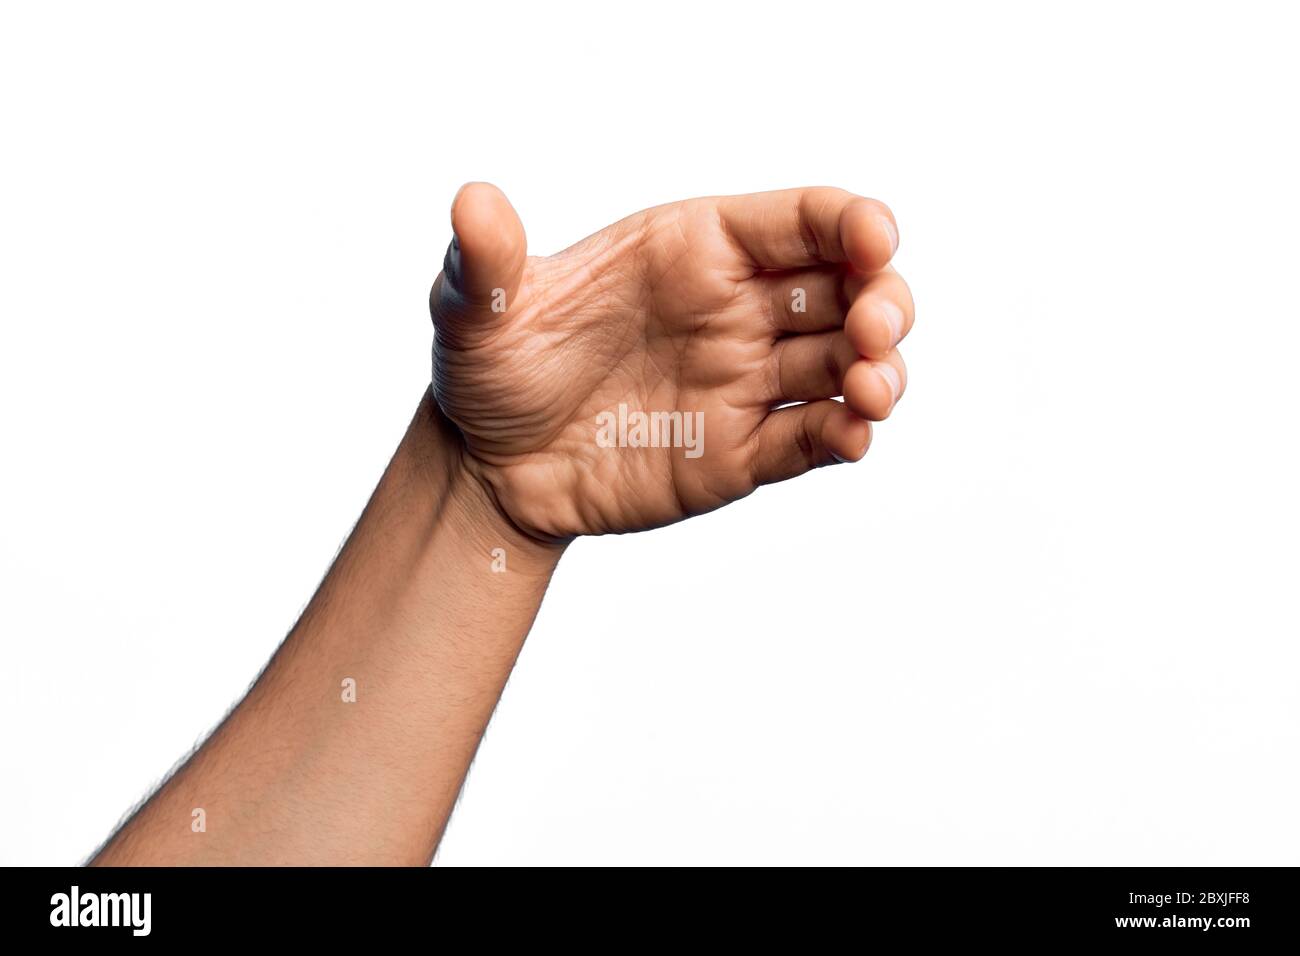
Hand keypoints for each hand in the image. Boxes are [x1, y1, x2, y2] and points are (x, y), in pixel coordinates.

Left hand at [431, 184, 913, 540]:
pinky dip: (844, 437)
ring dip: (878, 371)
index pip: (797, 220)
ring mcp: (746, 383)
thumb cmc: (491, 369)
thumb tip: (472, 204)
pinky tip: (852, 437)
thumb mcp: (475, 309)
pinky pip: (810, 439)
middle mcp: (736, 310)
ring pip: (845, 364)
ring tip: (872, 390)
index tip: (874, 239)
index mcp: (694, 250)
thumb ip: (486, 260)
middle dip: (882, 299)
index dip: (850, 222)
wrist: (488, 467)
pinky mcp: (743, 452)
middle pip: (847, 288)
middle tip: (874, 328)